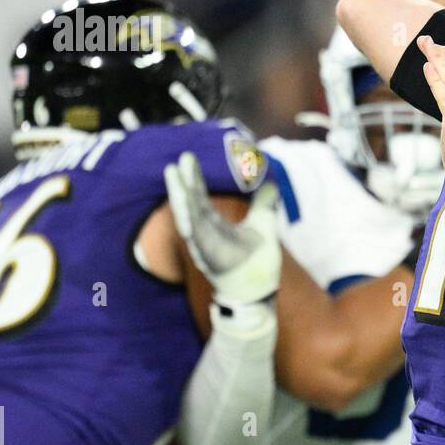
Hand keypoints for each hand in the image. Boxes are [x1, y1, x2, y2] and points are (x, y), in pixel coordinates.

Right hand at [163, 151, 280, 308]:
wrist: (259, 287)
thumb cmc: (258, 259)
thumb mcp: (264, 222)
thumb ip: (264, 203)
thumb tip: (271, 182)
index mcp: (214, 224)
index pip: (199, 197)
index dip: (194, 179)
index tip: (188, 158)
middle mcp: (205, 232)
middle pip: (191, 202)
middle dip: (184, 181)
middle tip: (181, 159)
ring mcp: (204, 243)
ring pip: (187, 215)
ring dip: (179, 194)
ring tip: (172, 173)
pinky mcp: (207, 254)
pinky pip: (195, 233)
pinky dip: (188, 218)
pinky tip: (183, 203)